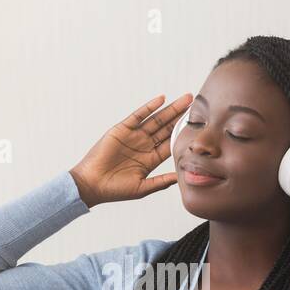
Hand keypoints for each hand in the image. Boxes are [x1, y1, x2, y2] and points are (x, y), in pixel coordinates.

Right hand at [69, 93, 192, 207]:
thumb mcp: (143, 188)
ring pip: (155, 120)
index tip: (198, 127)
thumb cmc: (115, 190)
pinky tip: (161, 99)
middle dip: (180, 117)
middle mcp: (143, 146)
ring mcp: (133, 136)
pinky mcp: (121, 130)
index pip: (170, 143)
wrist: (92, 184)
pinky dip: (149, 107)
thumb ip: (161, 182)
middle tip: (196, 105)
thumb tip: (181, 177)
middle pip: (166, 128)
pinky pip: (137, 116)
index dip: (183, 135)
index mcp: (150, 159)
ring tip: (185, 99)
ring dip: (170, 109)